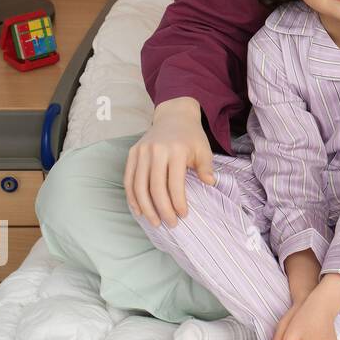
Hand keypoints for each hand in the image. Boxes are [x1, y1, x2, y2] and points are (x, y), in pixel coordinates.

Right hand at [125, 96, 215, 227]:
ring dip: (146, 207)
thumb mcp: (204, 149)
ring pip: (139, 186)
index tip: (183, 215)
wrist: (174, 116)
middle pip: (155, 188)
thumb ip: (206, 167)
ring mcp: (142, 152)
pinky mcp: (132, 153)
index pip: (174, 183)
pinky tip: (139, 210)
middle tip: (170, 224)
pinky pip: (129, 179)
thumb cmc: (192, 137)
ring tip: (154, 222)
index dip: (177, 202)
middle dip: (162, 209)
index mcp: (176, 151)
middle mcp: (156, 151)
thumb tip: (210, 183)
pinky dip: (132, 197)